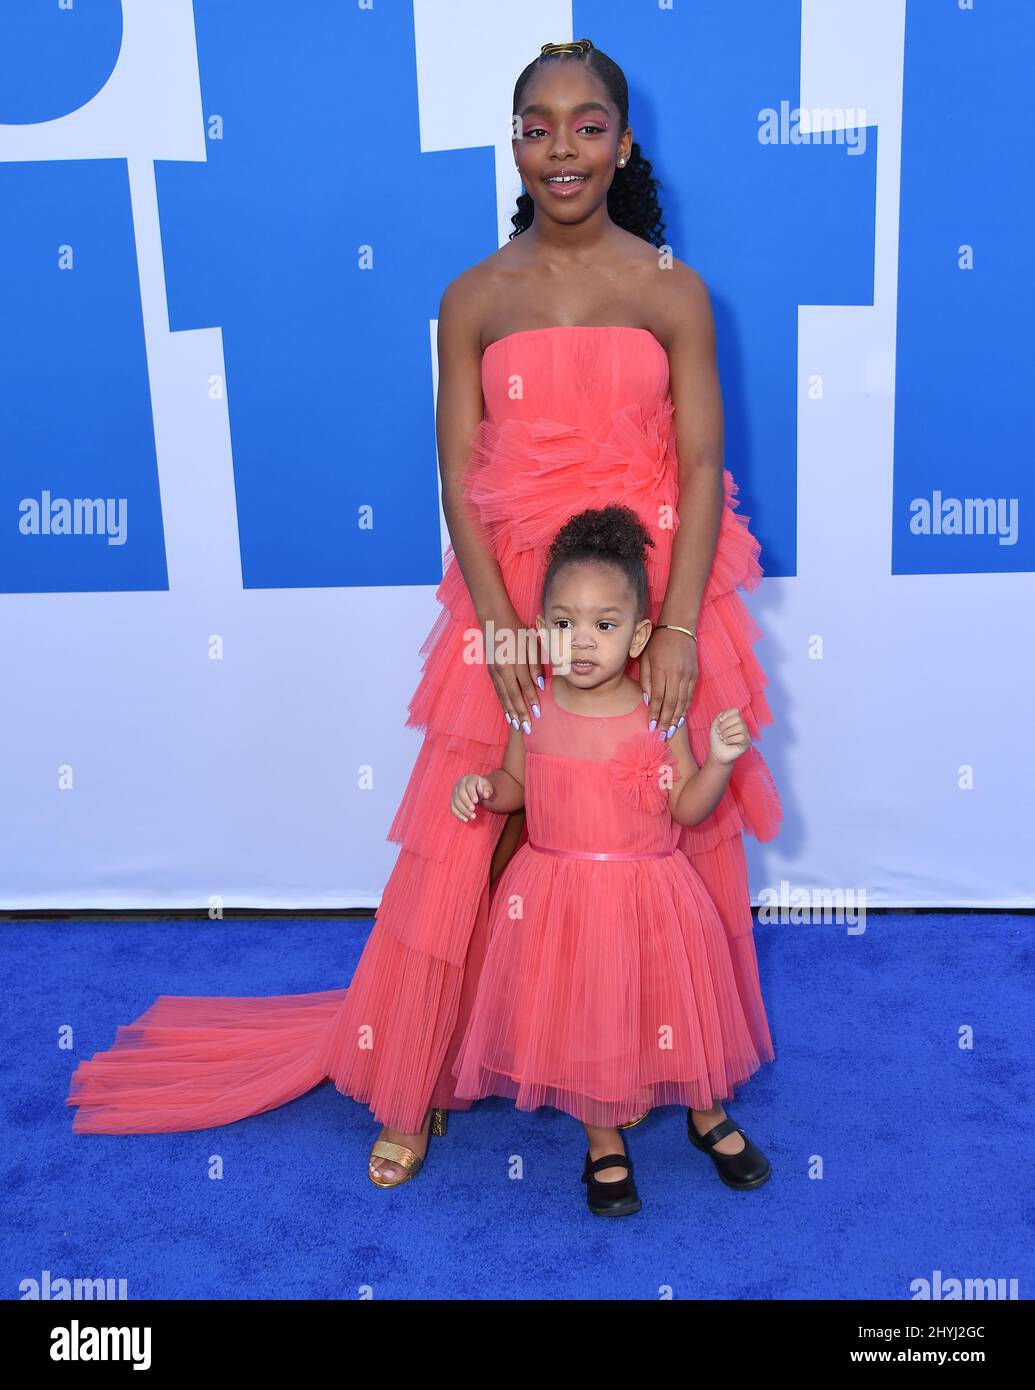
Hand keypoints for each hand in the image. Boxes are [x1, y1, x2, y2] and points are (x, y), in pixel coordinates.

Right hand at [451, 773, 495, 822]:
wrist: (475, 789)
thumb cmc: (482, 788)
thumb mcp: (487, 787)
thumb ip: (488, 790)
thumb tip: (486, 795)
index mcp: (469, 779)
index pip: (469, 785)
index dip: (472, 793)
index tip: (476, 801)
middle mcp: (459, 785)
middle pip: (460, 793)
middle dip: (466, 802)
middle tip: (473, 810)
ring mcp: (454, 793)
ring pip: (456, 802)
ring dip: (463, 810)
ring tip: (473, 817)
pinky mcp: (453, 801)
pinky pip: (453, 808)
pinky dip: (458, 815)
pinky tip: (466, 820)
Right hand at [482, 606, 543, 733]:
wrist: (495, 620)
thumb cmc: (517, 631)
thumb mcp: (531, 644)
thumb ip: (535, 665)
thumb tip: (540, 685)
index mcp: (515, 661)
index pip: (525, 685)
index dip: (532, 701)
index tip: (538, 714)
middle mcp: (503, 668)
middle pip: (513, 695)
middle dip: (521, 713)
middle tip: (527, 729)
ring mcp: (495, 671)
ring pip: (504, 696)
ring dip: (511, 712)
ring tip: (517, 726)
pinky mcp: (490, 672)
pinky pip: (498, 692)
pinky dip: (503, 704)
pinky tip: (508, 713)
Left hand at [640, 625, 698, 739]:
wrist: (679, 628)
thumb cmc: (657, 643)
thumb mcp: (646, 658)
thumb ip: (645, 680)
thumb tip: (646, 701)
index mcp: (661, 670)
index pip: (657, 697)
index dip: (654, 714)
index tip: (651, 727)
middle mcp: (676, 674)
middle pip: (671, 703)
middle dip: (666, 721)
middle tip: (661, 735)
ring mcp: (687, 675)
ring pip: (682, 702)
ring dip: (676, 718)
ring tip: (671, 731)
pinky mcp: (695, 675)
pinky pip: (690, 696)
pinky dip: (685, 708)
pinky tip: (681, 718)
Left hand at [707, 708, 750, 765]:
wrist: (716, 753)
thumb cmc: (717, 740)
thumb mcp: (715, 726)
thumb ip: (719, 717)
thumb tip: (724, 713)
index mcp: (735, 720)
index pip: (735, 710)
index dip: (726, 714)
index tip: (720, 721)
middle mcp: (742, 725)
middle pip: (738, 718)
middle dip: (725, 725)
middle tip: (720, 732)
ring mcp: (745, 734)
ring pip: (740, 727)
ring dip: (727, 733)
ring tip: (723, 738)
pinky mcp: (746, 743)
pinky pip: (741, 737)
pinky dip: (731, 740)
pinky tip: (728, 742)